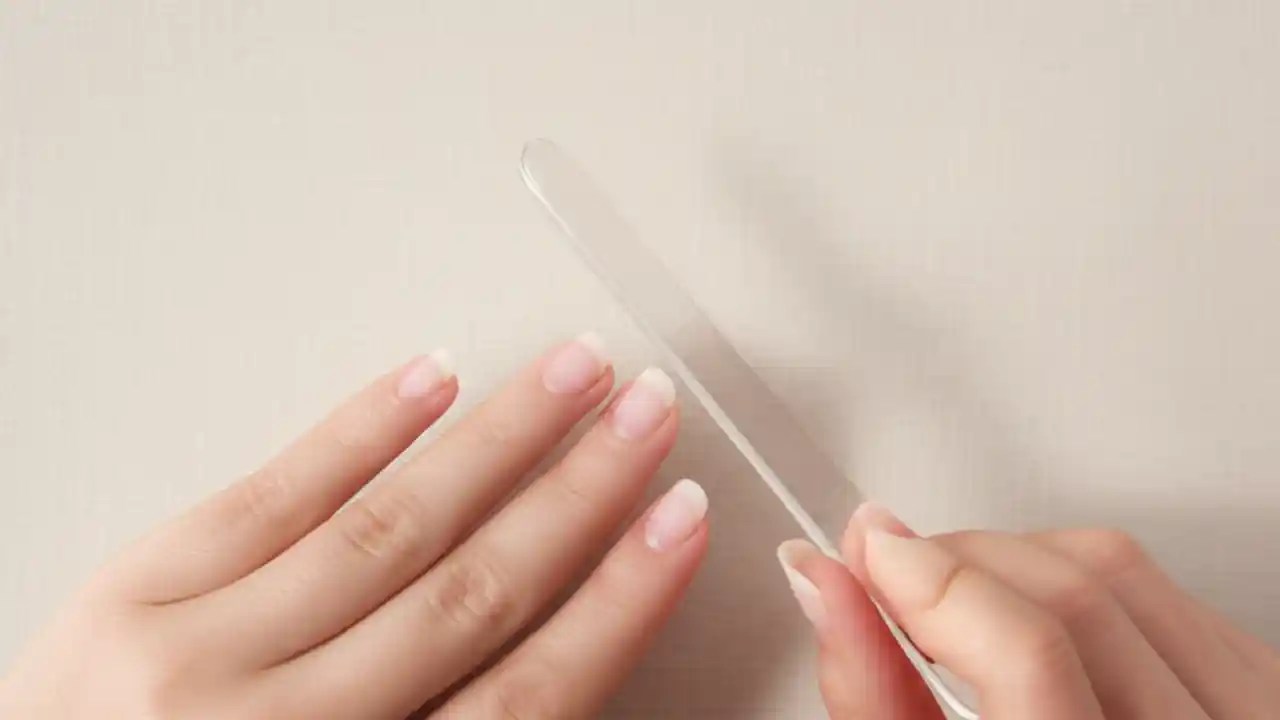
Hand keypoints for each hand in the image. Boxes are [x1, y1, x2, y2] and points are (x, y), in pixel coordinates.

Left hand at [0, 336, 709, 718]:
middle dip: (579, 492)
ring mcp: (196, 661)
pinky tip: (431, 381)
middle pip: (470, 594)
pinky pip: (268, 496)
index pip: (526, 696)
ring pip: (386, 528)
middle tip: (647, 416)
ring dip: (497, 439)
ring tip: (571, 374)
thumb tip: (569, 636)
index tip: (679, 524)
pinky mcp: (130, 599)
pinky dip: (362, 430)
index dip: (618, 599)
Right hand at [780, 503, 1279, 718]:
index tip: (868, 550)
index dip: (931, 579)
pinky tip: (1030, 616)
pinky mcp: (1259, 685)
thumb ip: (875, 697)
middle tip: (887, 566)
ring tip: (951, 598)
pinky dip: (1074, 578)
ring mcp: (1247, 718)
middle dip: (958, 558)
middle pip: (1076, 591)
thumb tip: (829, 588)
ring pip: (1121, 571)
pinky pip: (1163, 586)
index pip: (1029, 654)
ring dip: (1011, 561)